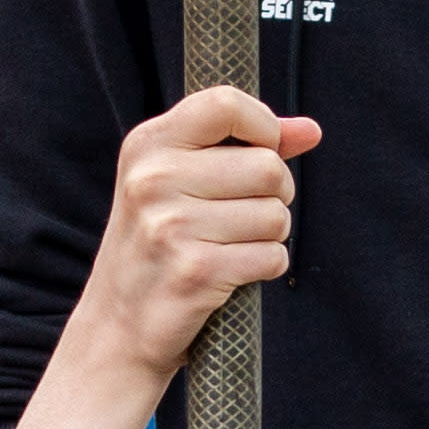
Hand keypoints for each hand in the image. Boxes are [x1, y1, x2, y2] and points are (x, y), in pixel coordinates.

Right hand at [68, 86, 319, 379]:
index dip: (263, 126)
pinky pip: (273, 256)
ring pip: (275, 215)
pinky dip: (266, 266)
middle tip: (245, 214)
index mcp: (148, 145)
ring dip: (270, 235)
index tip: (262, 150)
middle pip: (267, 167)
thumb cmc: (159, 244)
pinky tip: (234, 272)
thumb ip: (245, 146)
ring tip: (233, 244)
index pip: (224, 104)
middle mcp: (153, 180)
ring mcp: (171, 227)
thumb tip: (311, 130)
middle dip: (275, 194)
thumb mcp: (182, 180)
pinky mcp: (195, 272)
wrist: (118, 324)